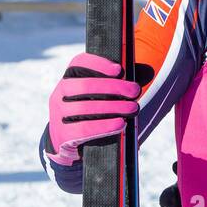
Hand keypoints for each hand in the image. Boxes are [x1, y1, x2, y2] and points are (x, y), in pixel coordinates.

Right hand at [46, 51, 139, 165]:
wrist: (68, 143)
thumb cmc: (90, 114)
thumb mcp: (98, 96)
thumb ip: (116, 83)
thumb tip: (148, 72)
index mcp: (70, 79)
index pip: (78, 63)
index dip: (98, 64)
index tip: (119, 69)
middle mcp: (60, 94)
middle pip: (84, 85)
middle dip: (113, 86)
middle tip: (135, 91)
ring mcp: (58, 115)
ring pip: (84, 107)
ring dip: (113, 107)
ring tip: (133, 108)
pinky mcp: (63, 135)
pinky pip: (83, 129)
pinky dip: (104, 126)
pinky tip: (120, 124)